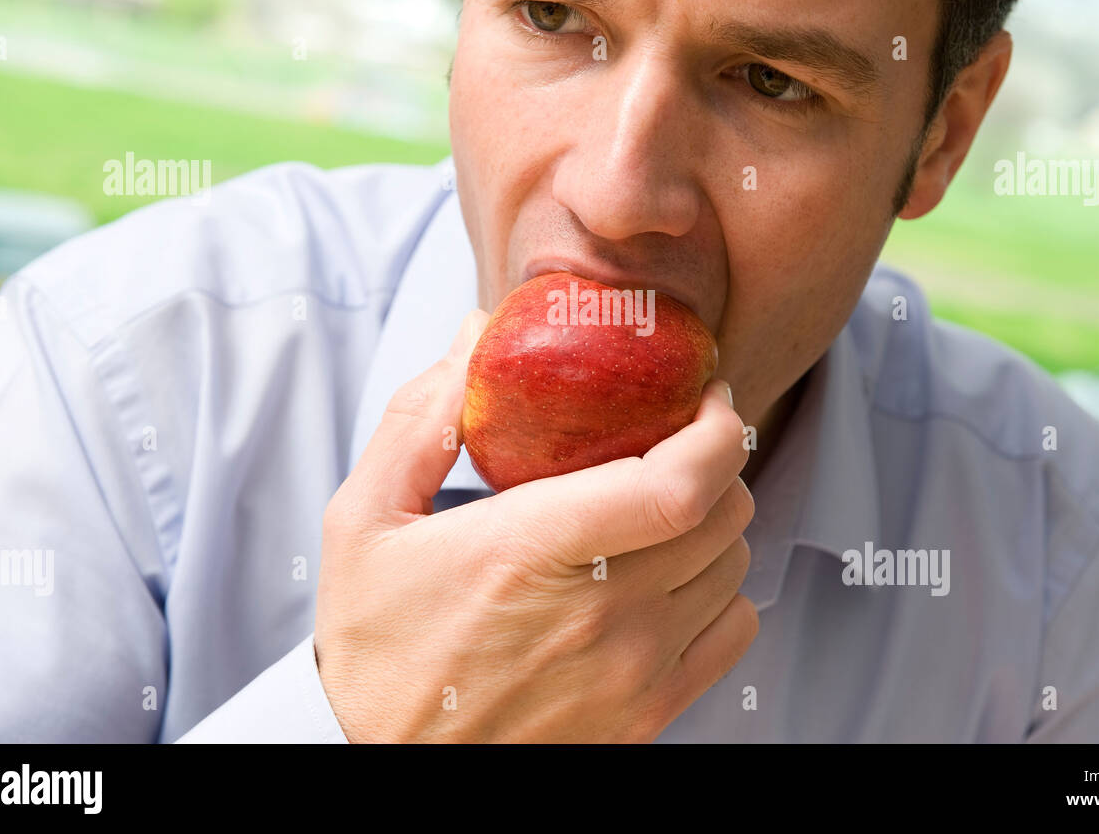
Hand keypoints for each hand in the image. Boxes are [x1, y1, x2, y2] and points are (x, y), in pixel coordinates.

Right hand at [313, 310, 756, 741]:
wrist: (381, 764)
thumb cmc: (376, 644)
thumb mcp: (364, 519)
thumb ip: (421, 418)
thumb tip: (477, 335)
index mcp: (530, 551)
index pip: (676, 484)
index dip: (714, 430)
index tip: (705, 396)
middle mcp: (598, 615)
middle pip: (723, 514)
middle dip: (715, 460)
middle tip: (679, 439)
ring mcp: (631, 671)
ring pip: (734, 567)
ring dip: (717, 520)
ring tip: (668, 504)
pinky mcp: (648, 713)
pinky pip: (735, 632)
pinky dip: (723, 590)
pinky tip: (675, 574)